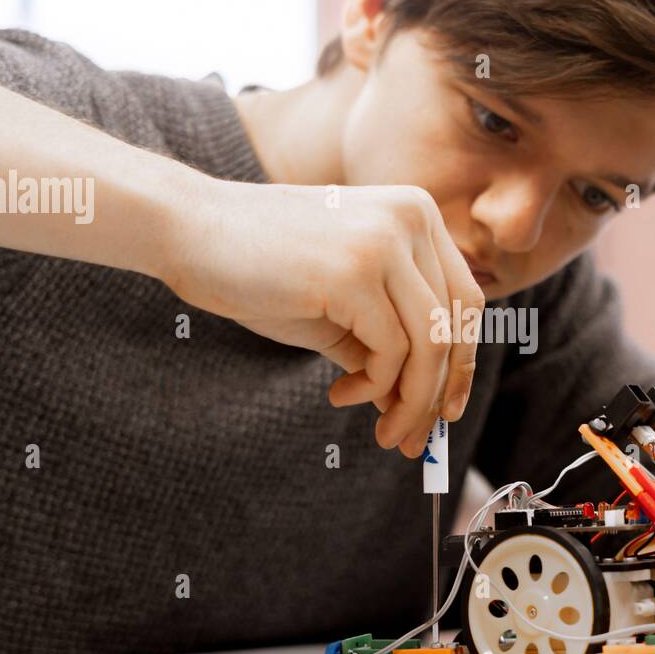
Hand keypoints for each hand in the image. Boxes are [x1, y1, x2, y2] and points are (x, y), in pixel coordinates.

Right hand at [163, 179, 484, 457]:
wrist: (189, 230)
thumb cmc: (260, 267)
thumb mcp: (339, 306)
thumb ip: (382, 342)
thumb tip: (413, 400)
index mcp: (414, 214)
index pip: (465, 299)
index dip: (463, 362)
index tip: (447, 409)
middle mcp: (411, 217)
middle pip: (456, 325)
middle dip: (438, 393)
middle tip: (412, 439)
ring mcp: (385, 241)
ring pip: (431, 344)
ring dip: (410, 401)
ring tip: (383, 431)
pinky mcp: (356, 271)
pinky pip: (392, 350)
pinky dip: (374, 387)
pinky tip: (340, 393)